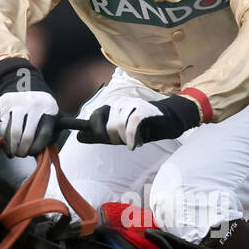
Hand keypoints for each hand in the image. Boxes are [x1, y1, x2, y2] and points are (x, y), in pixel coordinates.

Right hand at [0, 89, 58, 156]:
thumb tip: (41, 152)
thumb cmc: (40, 105)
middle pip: (27, 135)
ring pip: (14, 132)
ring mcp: (19, 103)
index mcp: (49, 108)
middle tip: (22, 155)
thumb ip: (50, 131)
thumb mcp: (51, 113)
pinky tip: (8, 146)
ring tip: (14, 153)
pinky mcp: (6, 104)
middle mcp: (34, 104)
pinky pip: (4, 126)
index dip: (38, 147)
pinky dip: (5, 139)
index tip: (33, 153)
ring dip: (12, 147)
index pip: (44, 133)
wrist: (24, 82)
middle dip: (23, 150)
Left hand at [87, 95, 202, 148]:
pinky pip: (130, 127)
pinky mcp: (142, 110)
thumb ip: (100, 135)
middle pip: (107, 125)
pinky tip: (136, 145)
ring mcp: (132, 104)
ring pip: (118, 126)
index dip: (95, 129)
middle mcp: (121, 103)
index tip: (98, 138)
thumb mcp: (120, 134)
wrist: (169, 122)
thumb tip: (78, 137)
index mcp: (115, 107)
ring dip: (125, 139)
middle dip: (114, 138)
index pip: (97, 115)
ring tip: (135, 141)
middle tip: (125, 142)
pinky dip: (132, 139)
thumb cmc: (144, 128)